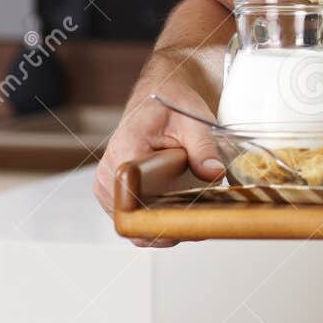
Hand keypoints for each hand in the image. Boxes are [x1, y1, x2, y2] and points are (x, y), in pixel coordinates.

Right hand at [94, 83, 223, 246]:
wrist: (159, 96)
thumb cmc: (170, 104)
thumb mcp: (194, 120)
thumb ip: (203, 147)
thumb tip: (213, 174)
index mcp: (125, 152)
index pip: (132, 201)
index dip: (158, 218)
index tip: (183, 220)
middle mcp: (109, 173)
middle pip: (133, 219)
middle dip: (165, 225)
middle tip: (195, 220)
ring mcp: (108, 186)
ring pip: (133, 225)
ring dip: (160, 225)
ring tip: (187, 215)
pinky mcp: (114, 194)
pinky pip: (133, 220)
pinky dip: (154, 221)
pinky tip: (176, 214)